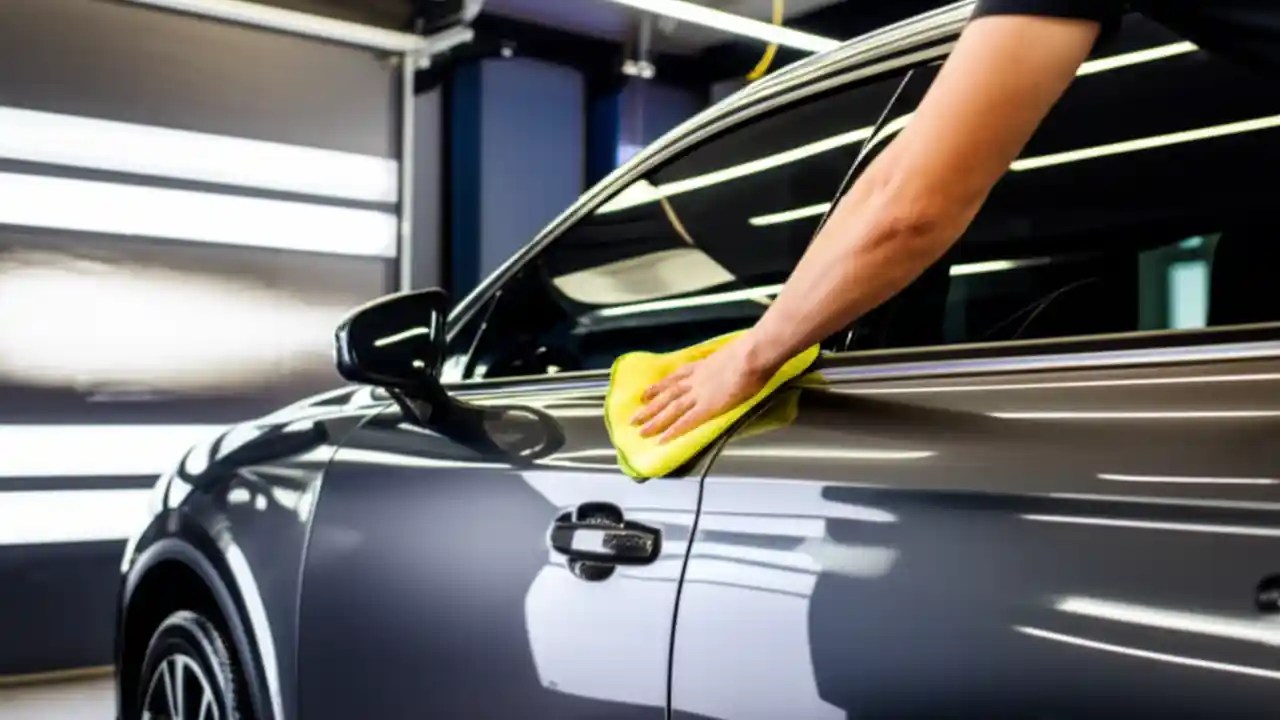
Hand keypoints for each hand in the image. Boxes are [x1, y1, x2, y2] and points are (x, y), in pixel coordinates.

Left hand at [630, 337, 776, 443]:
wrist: (752, 355)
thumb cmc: (750, 352)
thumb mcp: (732, 353)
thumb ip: (726, 361)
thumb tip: (731, 362)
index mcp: (703, 366)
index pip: (677, 378)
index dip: (661, 386)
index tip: (647, 392)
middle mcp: (695, 380)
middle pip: (668, 394)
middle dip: (650, 406)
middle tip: (634, 417)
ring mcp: (699, 394)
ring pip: (671, 409)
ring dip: (654, 420)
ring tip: (640, 430)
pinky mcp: (707, 408)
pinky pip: (686, 422)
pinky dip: (672, 431)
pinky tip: (661, 440)